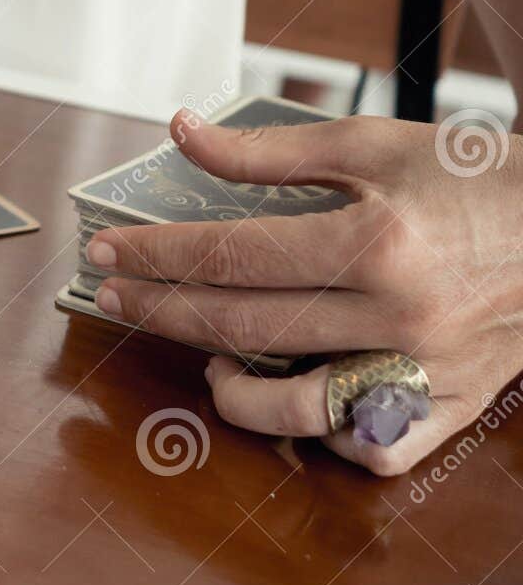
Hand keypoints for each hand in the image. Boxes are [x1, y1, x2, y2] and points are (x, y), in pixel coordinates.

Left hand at [86, 108, 522, 474]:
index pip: (231, 256)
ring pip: (295, 408)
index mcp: (376, 241)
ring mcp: (425, 369)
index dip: (156, 254)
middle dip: (161, 310)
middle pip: (243, 325)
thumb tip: (183, 135)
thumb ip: (271, 150)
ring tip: (206, 357)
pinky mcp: (452, 406)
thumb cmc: (478, 178)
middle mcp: (397, 314)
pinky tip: (294, 402)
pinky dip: (324, 437)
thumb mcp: (376, 145)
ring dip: (230, 391)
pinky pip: (370, 450)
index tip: (104, 252)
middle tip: (111, 298)